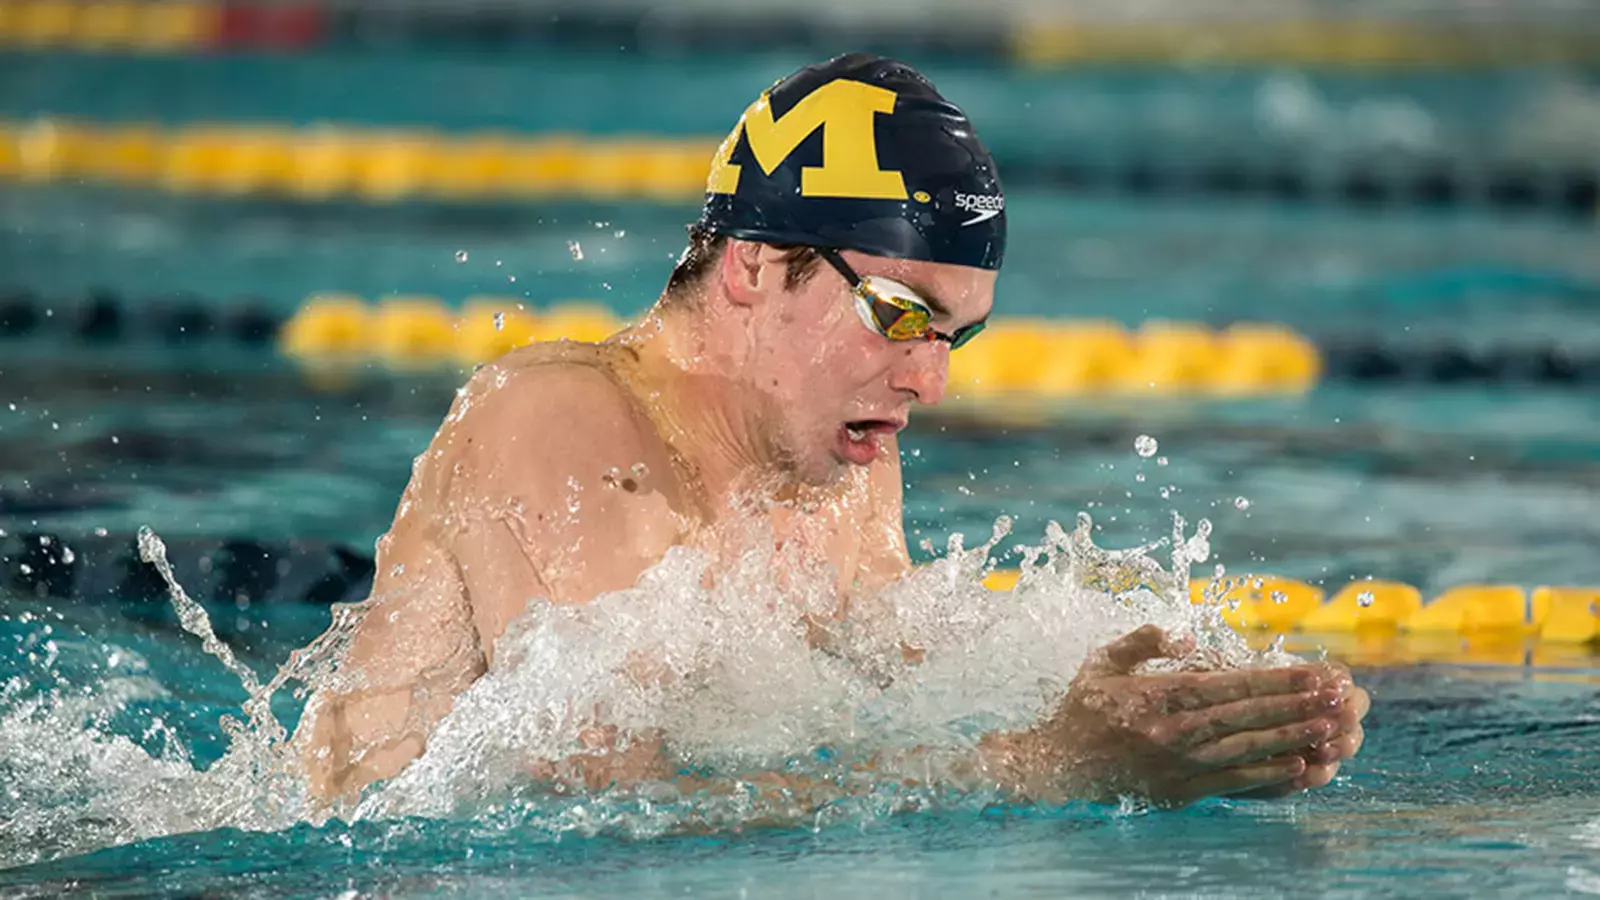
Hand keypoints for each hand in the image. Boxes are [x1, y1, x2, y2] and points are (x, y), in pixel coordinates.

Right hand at [999, 625, 1356, 807]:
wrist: (1059, 765)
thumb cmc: (1085, 707)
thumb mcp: (1103, 661)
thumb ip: (1144, 641)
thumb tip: (1186, 636)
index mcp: (1155, 694)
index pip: (1227, 684)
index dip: (1275, 678)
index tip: (1313, 670)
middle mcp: (1170, 730)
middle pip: (1245, 715)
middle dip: (1296, 703)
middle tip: (1339, 695)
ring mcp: (1177, 764)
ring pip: (1245, 748)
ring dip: (1291, 737)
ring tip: (1331, 727)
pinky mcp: (1180, 790)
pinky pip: (1232, 781)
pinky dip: (1267, 775)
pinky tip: (1299, 765)